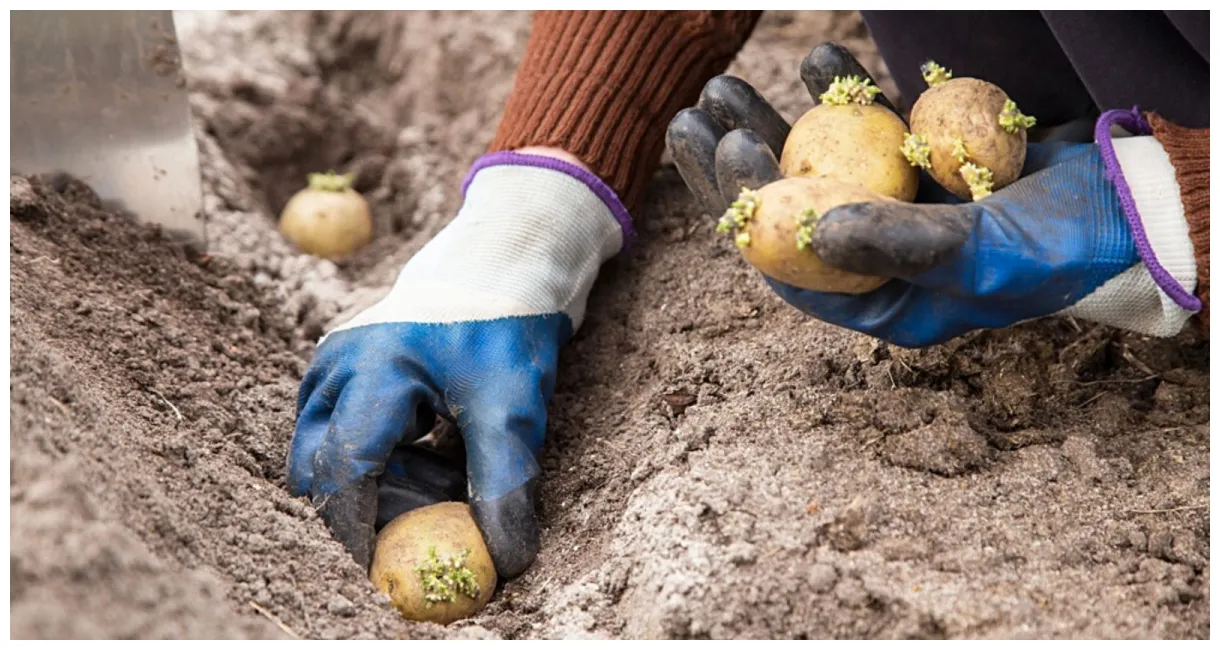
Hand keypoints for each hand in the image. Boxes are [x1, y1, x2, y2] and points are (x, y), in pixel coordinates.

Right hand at [287, 151, 629, 576]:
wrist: (506, 261)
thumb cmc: (508, 325)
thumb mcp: (514, 406)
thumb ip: (504, 485)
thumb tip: (505, 560)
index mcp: (372, 369)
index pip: (343, 471)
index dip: (361, 529)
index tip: (392, 568)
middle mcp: (337, 367)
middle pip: (324, 468)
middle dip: (373, 506)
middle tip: (432, 518)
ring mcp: (333, 366)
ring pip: (334, 454)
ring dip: (384, 483)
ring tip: (449, 469)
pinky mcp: (344, 372)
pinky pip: (347, 435)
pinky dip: (388, 460)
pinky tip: (438, 447)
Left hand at [667, 43, 1192, 346]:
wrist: (1130, 208)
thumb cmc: (1062, 248)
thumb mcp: (981, 253)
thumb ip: (900, 243)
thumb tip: (813, 228)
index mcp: (880, 303)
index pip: (790, 261)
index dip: (747, 208)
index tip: (724, 154)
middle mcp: (877, 259)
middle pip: (786, 208)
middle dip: (738, 161)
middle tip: (696, 115)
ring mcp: (894, 208)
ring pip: (814, 163)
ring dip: (771, 124)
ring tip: (725, 87)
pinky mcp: (918, 165)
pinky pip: (866, 129)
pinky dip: (842, 95)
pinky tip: (816, 63)